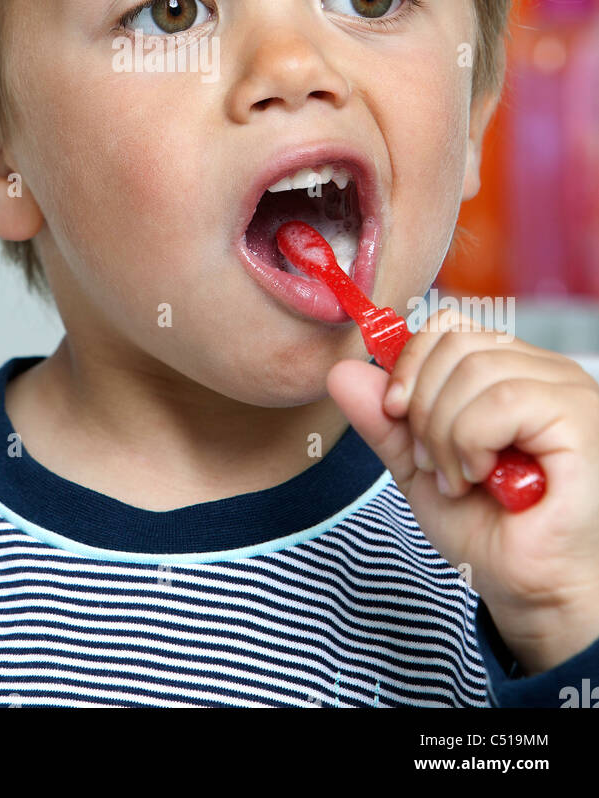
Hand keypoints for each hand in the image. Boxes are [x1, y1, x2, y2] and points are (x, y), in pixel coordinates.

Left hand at [326, 313, 598, 674]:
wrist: (532, 592)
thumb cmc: (493, 533)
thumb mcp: (419, 467)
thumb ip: (384, 421)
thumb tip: (340, 371)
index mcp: (513, 369)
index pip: (449, 325)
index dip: (410, 363)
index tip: (396, 415)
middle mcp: (546, 370)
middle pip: (454, 343)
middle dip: (421, 406)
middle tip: (431, 464)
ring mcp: (568, 390)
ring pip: (473, 370)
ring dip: (444, 433)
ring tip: (458, 479)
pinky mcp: (579, 418)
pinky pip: (502, 400)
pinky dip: (470, 441)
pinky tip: (481, 477)